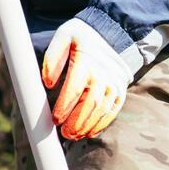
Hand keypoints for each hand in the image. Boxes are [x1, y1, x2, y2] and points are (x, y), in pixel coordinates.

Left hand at [41, 19, 131, 140]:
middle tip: (64, 134)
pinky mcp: (121, 90)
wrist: (111, 33)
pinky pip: (112, 111)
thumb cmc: (81, 37)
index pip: (74, 89)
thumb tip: (48, 82)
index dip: (64, 107)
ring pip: (102, 110)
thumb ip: (53, 57)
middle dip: (76, 122)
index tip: (55, 120)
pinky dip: (101, 124)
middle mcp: (104, 74)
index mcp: (86, 61)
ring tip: (74, 136)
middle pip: (90, 103)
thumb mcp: (63, 36)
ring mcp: (115, 83)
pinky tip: (89, 133)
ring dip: (87, 126)